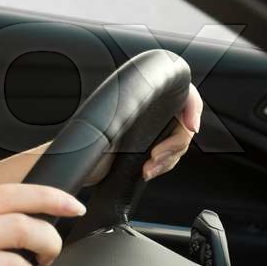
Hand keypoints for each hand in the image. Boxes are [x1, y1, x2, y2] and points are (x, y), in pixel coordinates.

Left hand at [80, 84, 203, 185]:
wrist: (73, 163)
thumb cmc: (86, 139)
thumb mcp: (108, 120)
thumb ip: (134, 111)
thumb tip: (173, 119)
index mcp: (145, 98)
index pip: (185, 94)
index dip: (193, 107)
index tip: (190, 126)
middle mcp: (151, 113)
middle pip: (183, 125)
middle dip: (175, 144)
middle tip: (156, 156)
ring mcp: (151, 133)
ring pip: (177, 145)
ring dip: (167, 159)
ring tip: (148, 168)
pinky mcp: (148, 151)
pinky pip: (167, 158)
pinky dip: (161, 166)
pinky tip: (147, 171)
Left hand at [144, 84, 201, 180]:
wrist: (147, 76)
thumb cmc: (169, 83)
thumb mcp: (184, 90)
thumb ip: (193, 106)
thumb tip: (194, 128)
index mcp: (183, 122)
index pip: (180, 141)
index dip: (170, 148)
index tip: (155, 153)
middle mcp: (174, 131)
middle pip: (174, 154)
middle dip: (163, 163)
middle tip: (148, 168)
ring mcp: (163, 137)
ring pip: (167, 160)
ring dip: (158, 168)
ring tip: (146, 173)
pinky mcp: (149, 140)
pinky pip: (156, 159)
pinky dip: (152, 166)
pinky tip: (143, 171)